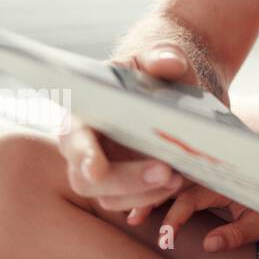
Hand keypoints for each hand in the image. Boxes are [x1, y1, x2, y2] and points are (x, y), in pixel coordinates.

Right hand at [58, 43, 200, 211]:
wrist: (176, 89)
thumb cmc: (161, 70)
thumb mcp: (164, 57)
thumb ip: (164, 56)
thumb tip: (168, 62)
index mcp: (85, 114)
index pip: (75, 137)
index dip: (82, 154)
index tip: (97, 169)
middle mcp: (88, 147)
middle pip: (89, 179)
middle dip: (127, 180)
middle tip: (166, 172)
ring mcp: (108, 170)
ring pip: (112, 198)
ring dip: (146, 194)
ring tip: (180, 178)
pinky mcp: (130, 185)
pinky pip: (136, 202)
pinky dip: (158, 199)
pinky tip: (183, 185)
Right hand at [134, 183, 258, 250]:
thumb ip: (236, 234)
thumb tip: (208, 245)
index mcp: (224, 180)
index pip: (191, 198)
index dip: (176, 218)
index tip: (164, 239)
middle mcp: (212, 171)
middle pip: (174, 181)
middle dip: (150, 198)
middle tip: (132, 218)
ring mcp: (208, 170)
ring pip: (173, 177)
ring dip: (152, 191)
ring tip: (131, 212)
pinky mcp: (206, 173)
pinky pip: (180, 176)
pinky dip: (161, 186)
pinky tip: (144, 197)